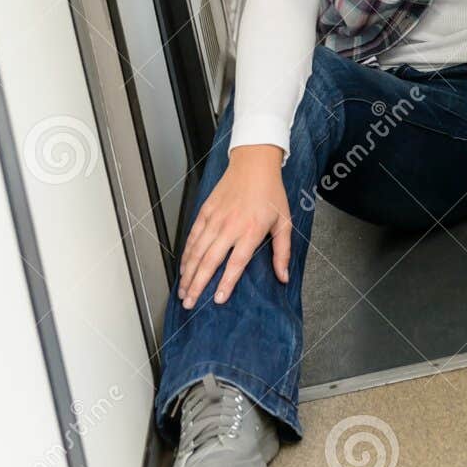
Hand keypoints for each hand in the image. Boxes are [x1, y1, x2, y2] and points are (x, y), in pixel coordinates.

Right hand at [178, 145, 291, 308]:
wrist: (254, 164)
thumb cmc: (271, 193)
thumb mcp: (284, 222)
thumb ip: (282, 252)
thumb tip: (283, 277)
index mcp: (251, 230)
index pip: (236, 263)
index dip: (226, 283)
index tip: (217, 300)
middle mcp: (230, 226)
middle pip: (210, 261)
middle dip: (197, 285)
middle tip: (189, 303)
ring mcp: (216, 218)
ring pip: (197, 250)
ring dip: (188, 273)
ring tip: (182, 291)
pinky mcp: (206, 210)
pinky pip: (193, 235)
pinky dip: (186, 253)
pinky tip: (183, 267)